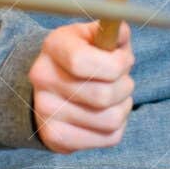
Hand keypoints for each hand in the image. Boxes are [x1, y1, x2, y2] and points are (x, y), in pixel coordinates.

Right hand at [29, 21, 135, 152]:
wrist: (55, 85)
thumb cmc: (86, 56)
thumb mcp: (97, 35)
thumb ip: (113, 31)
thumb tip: (121, 31)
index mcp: (53, 46)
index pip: (82, 62)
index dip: (116, 63)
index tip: (124, 61)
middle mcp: (43, 79)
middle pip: (103, 95)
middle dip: (126, 86)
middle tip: (123, 80)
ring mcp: (45, 112)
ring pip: (110, 119)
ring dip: (124, 106)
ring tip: (116, 96)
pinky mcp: (56, 138)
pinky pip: (109, 138)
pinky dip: (118, 125)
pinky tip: (107, 112)